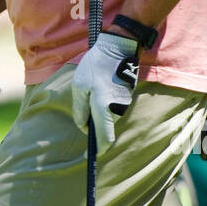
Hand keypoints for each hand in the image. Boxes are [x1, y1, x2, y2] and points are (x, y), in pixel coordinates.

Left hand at [71, 32, 139, 155]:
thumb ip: (80, 109)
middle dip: (95, 126)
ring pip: (109, 118)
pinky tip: (101, 89)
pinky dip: (106, 105)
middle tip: (85, 107)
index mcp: (103, 107)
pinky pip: (114, 109)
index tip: (93, 156)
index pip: (104, 138)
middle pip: (105, 128)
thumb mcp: (79, 85)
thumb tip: (84, 127)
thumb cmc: (95, 66)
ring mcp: (124, 104)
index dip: (99, 150)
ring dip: (100, 113)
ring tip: (92, 93)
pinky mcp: (127, 98)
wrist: (118, 49)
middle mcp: (117, 109)